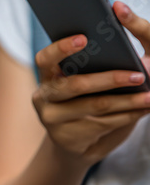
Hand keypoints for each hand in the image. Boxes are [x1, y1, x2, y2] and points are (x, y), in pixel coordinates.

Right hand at [32, 2, 149, 166]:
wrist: (72, 145)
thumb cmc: (82, 105)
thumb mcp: (81, 86)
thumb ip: (95, 71)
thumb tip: (137, 61)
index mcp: (46, 76)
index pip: (45, 58)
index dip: (61, 48)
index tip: (83, 39)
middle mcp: (44, 96)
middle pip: (76, 84)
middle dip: (111, 79)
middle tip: (139, 75)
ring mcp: (52, 118)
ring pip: (95, 105)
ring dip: (128, 101)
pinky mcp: (66, 137)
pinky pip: (103, 123)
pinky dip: (127, 116)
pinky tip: (142, 110)